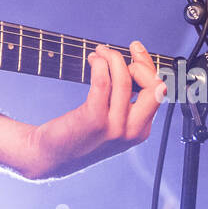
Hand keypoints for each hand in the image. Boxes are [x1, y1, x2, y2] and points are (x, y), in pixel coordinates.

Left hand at [26, 41, 164, 179]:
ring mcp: (114, 127)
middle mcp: (131, 131)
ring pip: (124, 80)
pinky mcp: (93, 120)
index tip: (135, 51)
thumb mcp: (110, 122)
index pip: (158, 91)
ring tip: (98, 52)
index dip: (148, 66)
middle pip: (153, 88)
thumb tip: (129, 66)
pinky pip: (103, 83)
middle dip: (141, 63)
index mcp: (140, 130)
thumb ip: (123, 101)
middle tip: (119, 54)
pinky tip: (93, 60)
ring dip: (112, 58)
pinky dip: (100, 65)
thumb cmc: (78, 134)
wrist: (50, 157)